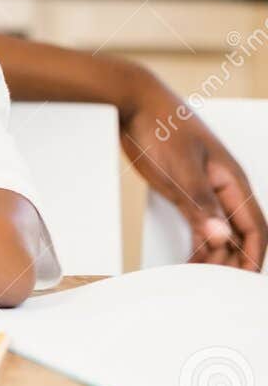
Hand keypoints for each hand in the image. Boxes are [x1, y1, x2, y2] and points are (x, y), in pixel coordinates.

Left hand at [118, 73, 263, 270]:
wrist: (131, 101)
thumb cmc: (159, 127)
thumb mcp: (180, 169)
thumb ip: (200, 204)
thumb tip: (221, 239)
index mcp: (232, 181)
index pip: (254, 228)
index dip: (251, 256)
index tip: (240, 282)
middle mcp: (224, 185)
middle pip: (238, 233)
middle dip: (230, 260)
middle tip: (211, 284)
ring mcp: (204, 185)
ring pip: (219, 228)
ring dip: (213, 252)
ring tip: (197, 275)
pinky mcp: (183, 185)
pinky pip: (200, 218)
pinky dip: (197, 239)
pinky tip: (188, 255)